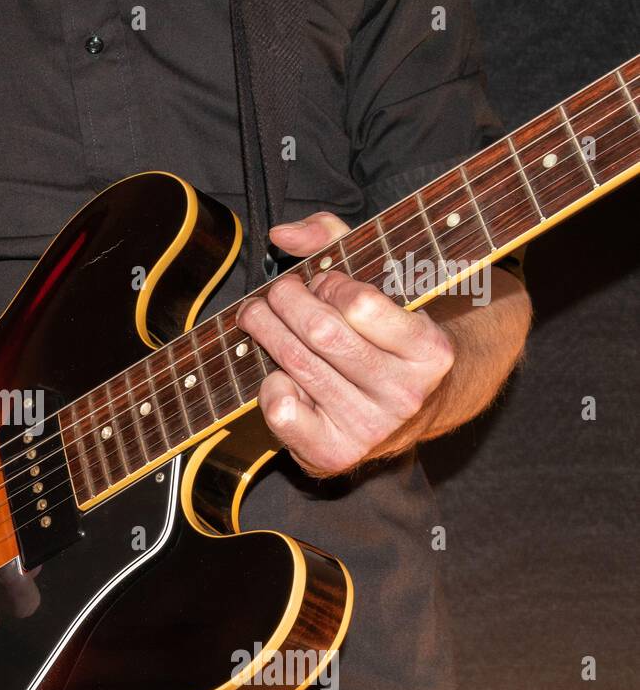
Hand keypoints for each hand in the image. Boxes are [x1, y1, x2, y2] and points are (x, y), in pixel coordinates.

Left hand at [236, 212, 455, 475]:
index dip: (326, 283)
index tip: (318, 280)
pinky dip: (269, 385)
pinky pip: (282, 412)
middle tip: (275, 292)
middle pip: (320, 333)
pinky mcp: (334, 454)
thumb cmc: (391, 337)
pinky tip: (279, 372)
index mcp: (430, 351)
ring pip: (296, 366)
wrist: (416, 409)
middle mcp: (405, 395)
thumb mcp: (384, 283)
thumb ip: (336, 243)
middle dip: (285, 301)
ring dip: (266, 332)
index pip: (358, 303)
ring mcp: (369, 429)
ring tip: (258, 316)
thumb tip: (282, 235)